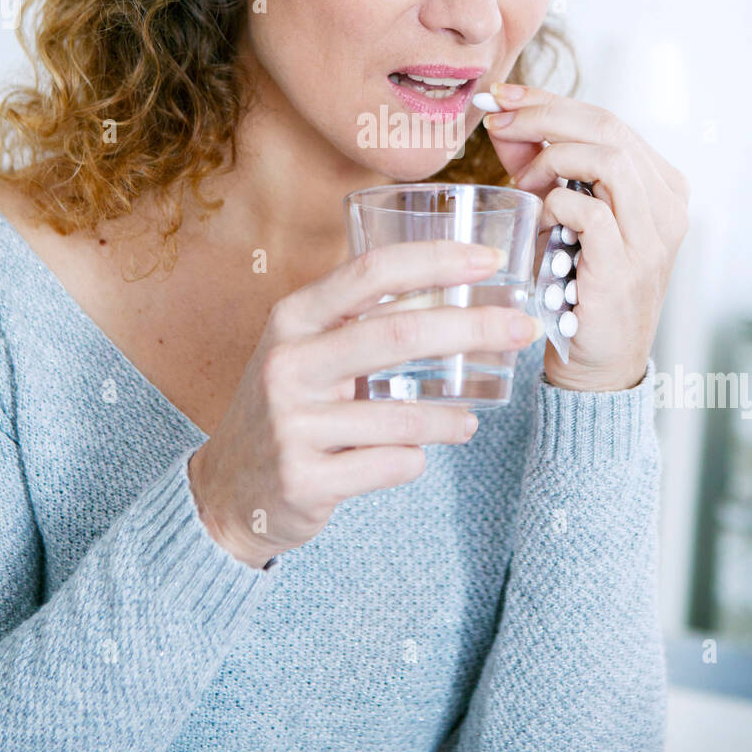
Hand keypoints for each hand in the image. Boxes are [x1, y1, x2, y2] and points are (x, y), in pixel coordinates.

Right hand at [187, 240, 542, 566]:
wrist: (229, 491)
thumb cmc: (290, 407)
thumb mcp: (307, 349)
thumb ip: (361, 318)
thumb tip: (456, 285)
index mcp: (293, 319)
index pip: (371, 272)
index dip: (436, 259)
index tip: (491, 259)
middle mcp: (288, 364)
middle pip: (398, 334)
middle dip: (474, 328)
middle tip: (523, 329)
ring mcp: (292, 424)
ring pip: (403, 416)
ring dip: (450, 419)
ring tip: (468, 421)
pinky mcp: (303, 480)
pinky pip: (390, 465)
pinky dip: (415, 460)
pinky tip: (413, 457)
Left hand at [482, 81, 689, 392]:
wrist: (596, 363)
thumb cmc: (576, 286)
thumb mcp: (559, 213)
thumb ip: (536, 165)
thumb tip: (502, 116)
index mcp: (660, 184)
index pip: (606, 119)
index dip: (550, 100)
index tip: (503, 95)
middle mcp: (668, 204)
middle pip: (607, 126)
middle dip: (543, 115)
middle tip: (499, 120)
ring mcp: (654, 235)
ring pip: (606, 158)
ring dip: (551, 161)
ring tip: (525, 187)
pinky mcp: (628, 264)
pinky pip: (588, 209)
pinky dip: (553, 205)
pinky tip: (539, 223)